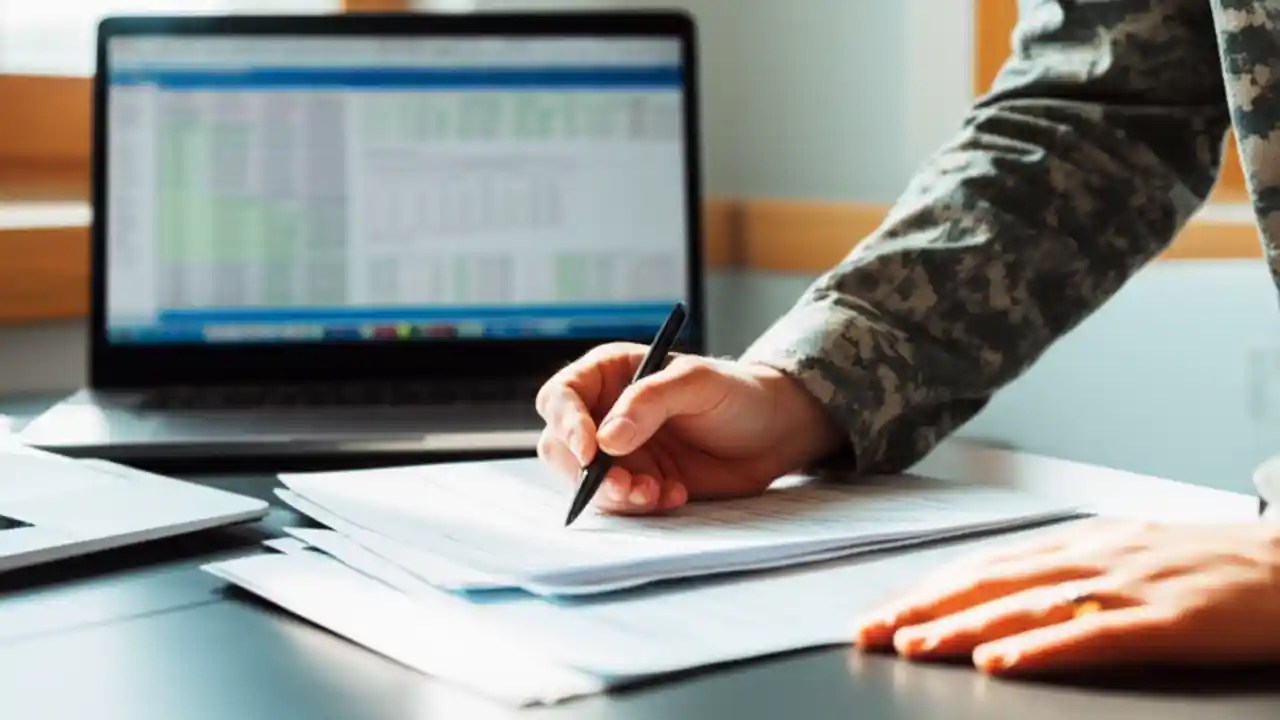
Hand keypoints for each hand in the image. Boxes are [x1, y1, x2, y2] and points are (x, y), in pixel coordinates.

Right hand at [535, 343, 840, 514]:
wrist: (773, 434)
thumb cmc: (737, 393)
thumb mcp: (698, 384)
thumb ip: (650, 402)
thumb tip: (607, 438)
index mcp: (609, 373)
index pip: (562, 396)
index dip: (567, 423)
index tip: (591, 451)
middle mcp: (604, 412)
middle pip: (561, 445)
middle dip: (587, 472)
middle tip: (624, 485)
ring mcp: (619, 452)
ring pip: (586, 480)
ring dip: (615, 494)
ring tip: (655, 493)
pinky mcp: (637, 482)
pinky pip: (618, 502)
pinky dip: (639, 505)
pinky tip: (674, 493)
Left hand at [852, 519, 1279, 675]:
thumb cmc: (1216, 565)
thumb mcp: (1133, 555)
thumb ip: (1074, 571)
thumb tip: (1012, 596)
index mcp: (1084, 542)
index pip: (987, 566)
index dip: (931, 589)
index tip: (884, 610)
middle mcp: (1094, 556)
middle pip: (991, 582)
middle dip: (924, 608)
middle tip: (869, 631)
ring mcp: (1128, 586)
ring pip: (1026, 606)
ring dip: (961, 627)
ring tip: (910, 645)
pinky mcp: (1165, 622)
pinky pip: (1091, 635)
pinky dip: (1039, 648)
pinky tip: (998, 662)